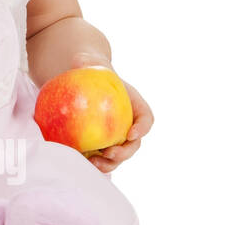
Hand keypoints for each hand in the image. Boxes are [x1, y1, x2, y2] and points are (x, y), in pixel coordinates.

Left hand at [69, 54, 153, 173]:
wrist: (78, 81)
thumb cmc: (88, 69)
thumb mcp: (88, 61)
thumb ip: (87, 61)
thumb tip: (80, 62)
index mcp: (134, 106)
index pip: (146, 118)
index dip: (142, 128)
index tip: (132, 134)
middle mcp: (128, 125)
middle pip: (134, 144)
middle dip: (125, 152)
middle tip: (110, 153)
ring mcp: (114, 138)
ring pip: (118, 156)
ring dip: (109, 164)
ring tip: (95, 164)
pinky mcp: (98, 145)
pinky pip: (98, 157)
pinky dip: (92, 162)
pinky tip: (79, 162)